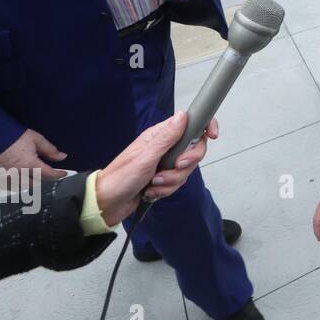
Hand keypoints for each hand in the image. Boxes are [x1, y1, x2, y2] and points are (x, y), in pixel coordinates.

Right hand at [0, 128, 69, 180]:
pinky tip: (17, 178)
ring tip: (33, 176)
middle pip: (36, 183)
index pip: (49, 175)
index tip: (64, 173)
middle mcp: (18, 176)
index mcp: (30, 166)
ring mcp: (5, 179)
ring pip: (22, 187)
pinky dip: (15, 184)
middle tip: (48, 173)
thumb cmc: (11, 136)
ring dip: (29, 183)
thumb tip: (62, 157)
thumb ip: (49, 149)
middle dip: (43, 179)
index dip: (58, 174)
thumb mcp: (34, 138)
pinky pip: (8, 187)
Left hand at [94, 112, 218, 225]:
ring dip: (172, 180)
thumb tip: (183, 115)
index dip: (204, 126)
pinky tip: (151, 192)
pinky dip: (166, 190)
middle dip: (186, 163)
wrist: (107, 204)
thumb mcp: (145, 157)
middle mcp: (164, 148)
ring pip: (186, 169)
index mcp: (159, 136)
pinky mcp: (164, 179)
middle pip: (194, 149)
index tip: (212, 135)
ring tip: (154, 184)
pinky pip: (178, 182)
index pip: (190, 124)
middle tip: (174, 166)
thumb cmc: (120, 177)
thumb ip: (167, 137)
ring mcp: (165, 163)